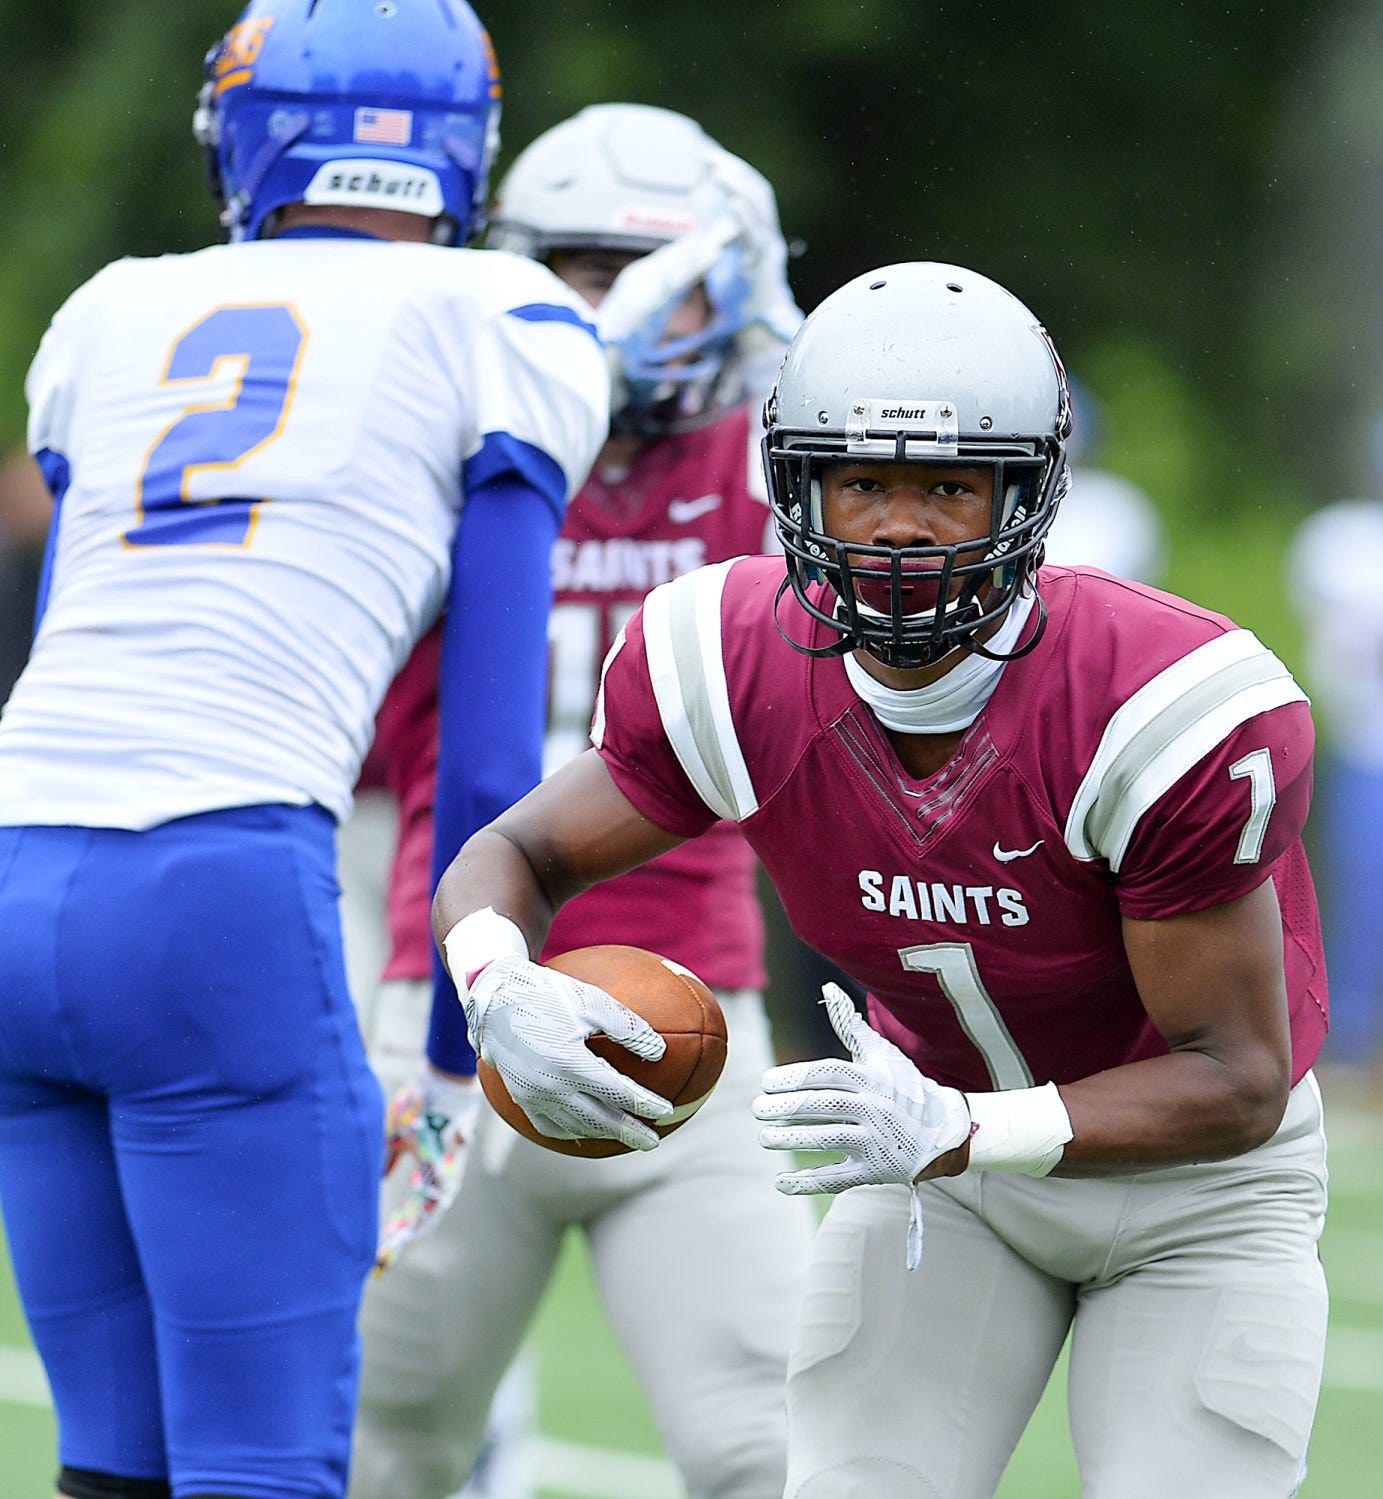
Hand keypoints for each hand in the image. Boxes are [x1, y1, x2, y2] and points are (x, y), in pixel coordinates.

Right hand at [374, 1068, 481, 1274]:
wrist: (442, 1082)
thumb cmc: (421, 1104)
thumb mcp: (395, 1135)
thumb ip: (386, 1159)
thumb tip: (373, 1179)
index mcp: (426, 1174)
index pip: (407, 1211)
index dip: (391, 1233)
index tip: (374, 1256)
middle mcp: (438, 1181)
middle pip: (415, 1221)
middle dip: (394, 1245)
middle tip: (374, 1270)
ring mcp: (445, 1177)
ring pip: (424, 1218)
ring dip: (401, 1240)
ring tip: (382, 1260)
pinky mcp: (447, 1170)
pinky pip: (430, 1204)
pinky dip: (412, 1223)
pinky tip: (398, 1239)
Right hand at [464, 955, 673, 1151]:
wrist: (493, 995)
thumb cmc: (549, 993)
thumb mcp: (593, 1001)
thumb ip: (629, 1027)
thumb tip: (660, 1052)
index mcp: (570, 1064)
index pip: (618, 1094)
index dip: (645, 1105)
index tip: (667, 1113)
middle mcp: (550, 1086)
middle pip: (599, 1120)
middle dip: (629, 1133)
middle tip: (653, 1141)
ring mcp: (532, 1095)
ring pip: (574, 1127)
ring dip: (602, 1134)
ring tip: (623, 1136)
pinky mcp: (518, 1096)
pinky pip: (547, 1125)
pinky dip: (570, 1132)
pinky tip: (583, 1131)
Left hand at [754, 984, 971, 1194]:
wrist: (945, 1130)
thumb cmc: (904, 1086)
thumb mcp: (881, 1052)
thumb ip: (850, 1023)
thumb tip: (828, 988)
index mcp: (872, 1077)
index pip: (828, 1073)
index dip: (795, 1077)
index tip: (766, 1082)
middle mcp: (874, 1108)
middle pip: (825, 1106)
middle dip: (787, 1107)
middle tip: (757, 1109)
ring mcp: (876, 1141)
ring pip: (829, 1140)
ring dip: (793, 1140)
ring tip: (764, 1137)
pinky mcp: (876, 1171)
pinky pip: (839, 1178)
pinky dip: (809, 1182)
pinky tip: (781, 1182)